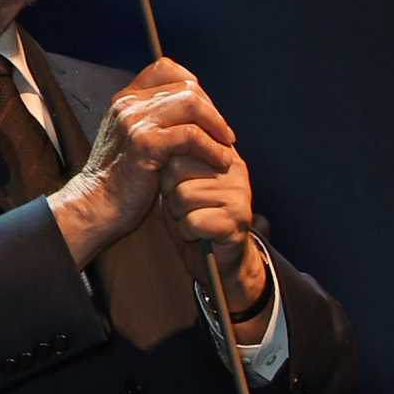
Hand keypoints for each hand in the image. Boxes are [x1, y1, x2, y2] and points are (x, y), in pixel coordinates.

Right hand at [48, 58, 237, 267]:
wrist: (95, 205)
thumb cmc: (120, 178)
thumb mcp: (132, 139)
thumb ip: (154, 120)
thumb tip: (195, 109)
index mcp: (125, 99)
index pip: (166, 68)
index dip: (194, 85)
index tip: (206, 113)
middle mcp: (128, 103)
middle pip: (187, 87)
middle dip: (213, 112)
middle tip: (224, 136)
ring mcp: (135, 121)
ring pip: (192, 104)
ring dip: (217, 126)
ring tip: (226, 147)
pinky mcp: (144, 144)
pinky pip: (191, 135)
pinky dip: (212, 148)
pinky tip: (219, 161)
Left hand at [161, 152, 268, 316]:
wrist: (218, 257)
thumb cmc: (193, 213)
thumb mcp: (179, 180)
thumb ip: (173, 156)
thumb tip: (154, 136)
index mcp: (222, 153)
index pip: (180, 144)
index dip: (166, 170)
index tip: (176, 184)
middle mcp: (235, 169)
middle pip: (176, 168)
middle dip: (169, 191)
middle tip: (184, 205)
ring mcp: (239, 194)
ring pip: (182, 195)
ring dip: (178, 213)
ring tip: (192, 217)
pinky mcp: (237, 220)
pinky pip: (192, 220)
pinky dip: (186, 230)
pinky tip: (197, 233)